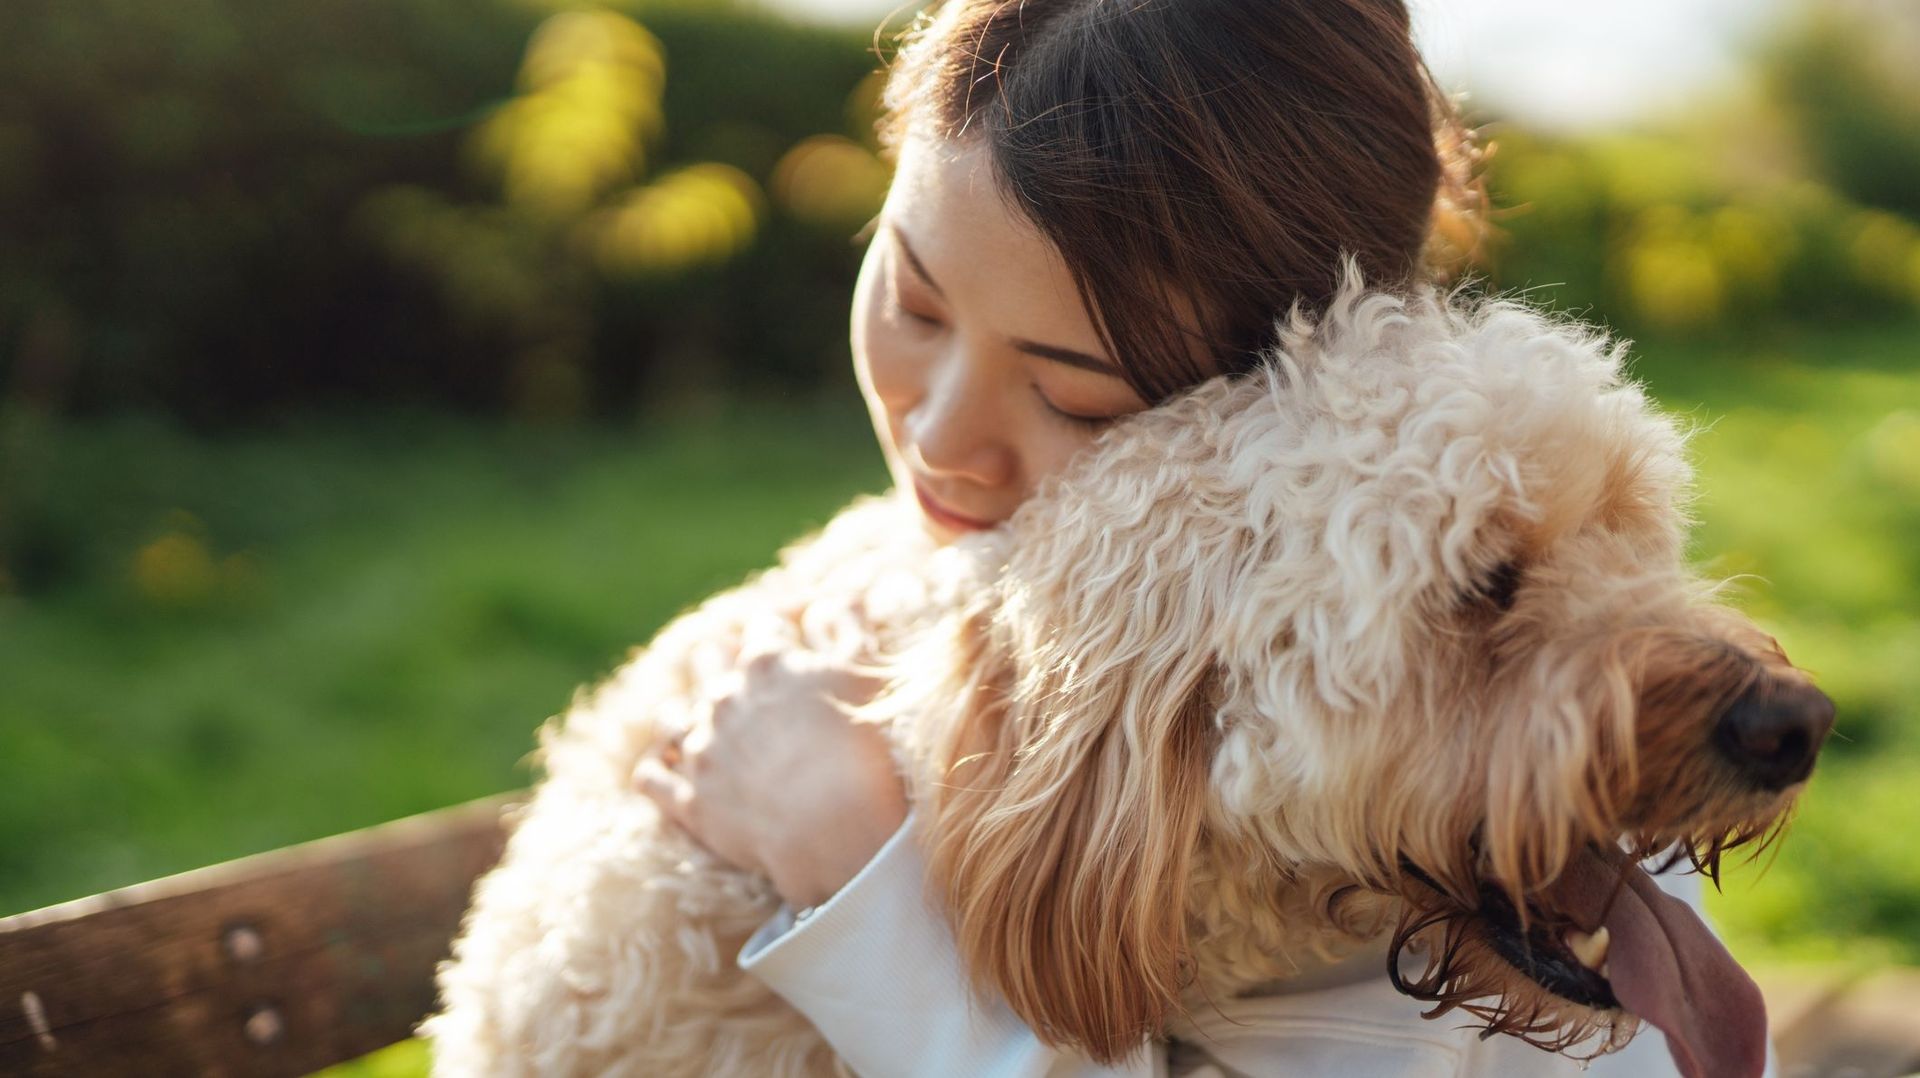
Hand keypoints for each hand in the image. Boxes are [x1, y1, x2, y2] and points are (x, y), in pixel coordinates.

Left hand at [634, 648, 909, 907]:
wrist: (835, 828)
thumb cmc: (860, 748)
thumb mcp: (866, 674)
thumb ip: (848, 629)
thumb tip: (840, 598)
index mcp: (766, 662)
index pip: (764, 627)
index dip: (780, 631)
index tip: (791, 642)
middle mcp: (722, 697)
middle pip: (708, 658)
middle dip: (722, 661)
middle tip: (741, 676)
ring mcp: (701, 748)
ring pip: (670, 715)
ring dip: (683, 713)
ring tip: (699, 722)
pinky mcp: (689, 799)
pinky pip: (652, 776)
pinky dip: (657, 769)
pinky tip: (667, 768)